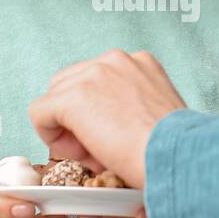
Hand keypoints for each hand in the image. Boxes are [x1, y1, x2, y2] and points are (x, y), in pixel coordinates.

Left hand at [28, 49, 185, 187]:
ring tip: (96, 154)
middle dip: (78, 120)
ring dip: (68, 130)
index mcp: (139, 62)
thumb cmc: (174, 148)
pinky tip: (79, 153)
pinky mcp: (73, 97)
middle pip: (70, 85)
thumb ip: (129, 108)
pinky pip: (40, 114)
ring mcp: (92, 75)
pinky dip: (51, 137)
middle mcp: (114, 59)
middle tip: (101, 150)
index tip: (115, 139)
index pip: (96, 81)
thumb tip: (101, 127)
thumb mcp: (157, 115)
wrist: (178, 157)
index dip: (97, 114)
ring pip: (54, 100)